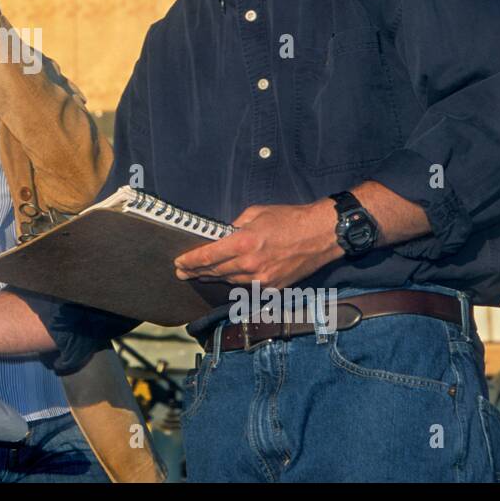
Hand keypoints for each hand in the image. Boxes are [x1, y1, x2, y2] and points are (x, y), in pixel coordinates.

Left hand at [173, 200, 341, 288]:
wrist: (321, 234)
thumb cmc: (289, 219)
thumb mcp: (256, 213)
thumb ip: (235, 226)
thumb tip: (223, 234)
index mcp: (243, 243)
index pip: (208, 257)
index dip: (190, 261)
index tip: (178, 263)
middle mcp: (250, 264)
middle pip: (215, 272)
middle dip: (196, 272)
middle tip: (182, 272)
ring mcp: (262, 279)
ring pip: (230, 281)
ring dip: (214, 277)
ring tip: (200, 275)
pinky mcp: (274, 287)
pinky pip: (248, 286)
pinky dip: (236, 281)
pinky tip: (228, 277)